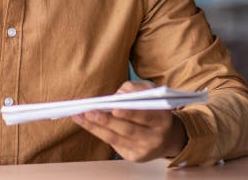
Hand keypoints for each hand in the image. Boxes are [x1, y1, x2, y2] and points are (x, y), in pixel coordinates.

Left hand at [72, 81, 187, 161]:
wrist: (168, 137)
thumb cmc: (154, 110)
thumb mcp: (151, 94)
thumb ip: (135, 89)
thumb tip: (117, 95)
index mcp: (163, 119)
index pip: (146, 116)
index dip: (130, 113)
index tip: (114, 108)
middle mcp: (155, 137)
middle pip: (128, 130)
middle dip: (107, 120)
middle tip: (89, 111)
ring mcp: (144, 150)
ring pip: (116, 139)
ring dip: (95, 127)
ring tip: (80, 116)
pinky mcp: (134, 157)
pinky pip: (114, 145)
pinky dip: (99, 132)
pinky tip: (86, 123)